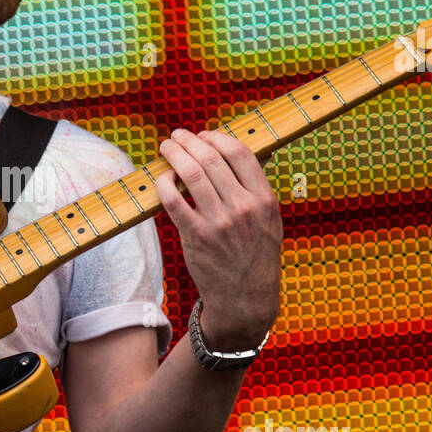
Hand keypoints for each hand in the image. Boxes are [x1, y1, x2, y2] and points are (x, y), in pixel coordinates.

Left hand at [156, 129, 282, 350]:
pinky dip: (164, 183)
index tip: (203, 135)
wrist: (245, 296)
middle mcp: (244, 208)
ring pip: (191, 175)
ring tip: (166, 148)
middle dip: (189, 141)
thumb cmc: (255, 253)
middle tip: (177, 136)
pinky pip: (173, 201)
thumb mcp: (269, 218)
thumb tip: (249, 151)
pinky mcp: (196, 237)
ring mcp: (219, 222)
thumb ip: (257, 186)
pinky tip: (162, 178)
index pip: (239, 153)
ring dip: (174, 155)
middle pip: (211, 159)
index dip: (217, 137)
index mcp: (264, 199)